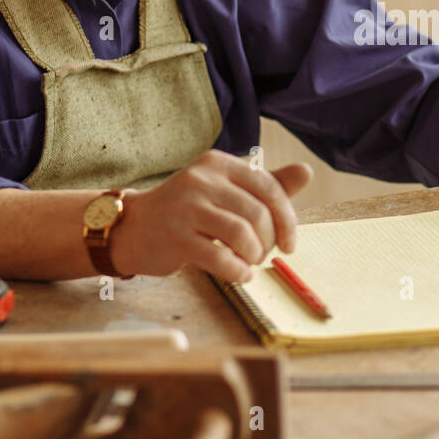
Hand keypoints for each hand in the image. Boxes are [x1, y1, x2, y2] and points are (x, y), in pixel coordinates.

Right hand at [114, 150, 313, 281]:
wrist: (132, 228)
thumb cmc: (188, 211)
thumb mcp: (226, 191)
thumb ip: (267, 184)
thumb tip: (306, 170)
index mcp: (219, 164)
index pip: (269, 188)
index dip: (287, 220)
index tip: (289, 244)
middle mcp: (202, 180)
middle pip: (258, 214)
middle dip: (269, 242)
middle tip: (261, 255)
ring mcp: (185, 207)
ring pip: (242, 235)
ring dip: (254, 257)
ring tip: (249, 263)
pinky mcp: (174, 237)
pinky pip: (220, 258)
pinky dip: (238, 271)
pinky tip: (240, 275)